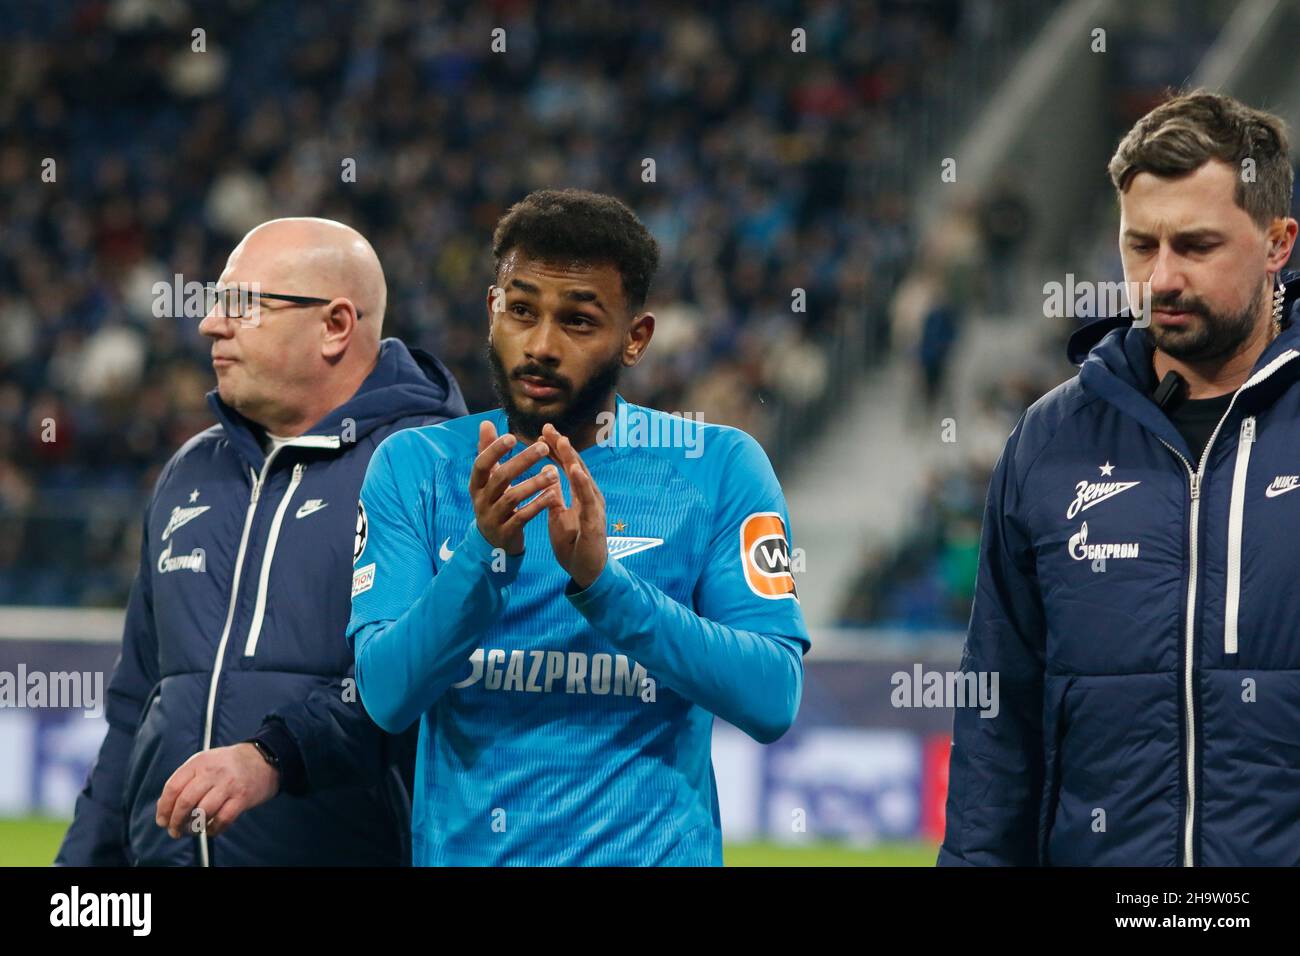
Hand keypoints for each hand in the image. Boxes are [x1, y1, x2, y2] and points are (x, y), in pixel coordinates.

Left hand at [155, 743, 279, 839]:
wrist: (263, 759)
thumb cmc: (228, 764)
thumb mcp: (205, 762)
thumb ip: (185, 779)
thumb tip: (165, 806)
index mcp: (199, 762)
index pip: (173, 787)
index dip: (164, 808)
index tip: (162, 820)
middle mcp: (213, 772)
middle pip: (185, 802)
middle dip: (175, 821)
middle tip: (174, 831)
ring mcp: (229, 785)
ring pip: (202, 812)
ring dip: (193, 827)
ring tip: (192, 831)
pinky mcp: (242, 798)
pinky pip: (222, 819)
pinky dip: (213, 829)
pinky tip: (210, 828)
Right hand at [470, 420, 560, 554]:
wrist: (492, 542)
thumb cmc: (493, 501)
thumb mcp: (487, 479)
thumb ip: (487, 451)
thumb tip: (486, 422)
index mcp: (476, 484)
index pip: (481, 464)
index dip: (494, 450)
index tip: (513, 437)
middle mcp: (481, 500)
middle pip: (500, 478)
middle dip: (522, 461)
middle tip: (543, 447)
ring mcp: (493, 517)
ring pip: (513, 497)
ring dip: (535, 483)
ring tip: (554, 472)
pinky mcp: (506, 532)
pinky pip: (523, 517)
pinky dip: (538, 505)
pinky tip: (554, 494)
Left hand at [541, 423, 606, 588]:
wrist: (586, 571)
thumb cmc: (575, 544)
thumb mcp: (559, 515)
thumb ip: (556, 495)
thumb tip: (549, 473)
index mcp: (580, 495)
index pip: (568, 466)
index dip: (556, 449)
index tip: (543, 432)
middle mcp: (590, 496)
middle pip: (577, 466)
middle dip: (563, 447)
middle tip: (549, 428)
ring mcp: (594, 507)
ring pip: (584, 478)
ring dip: (573, 459)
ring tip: (562, 441)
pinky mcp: (595, 520)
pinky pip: (588, 499)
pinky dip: (582, 482)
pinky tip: (575, 470)